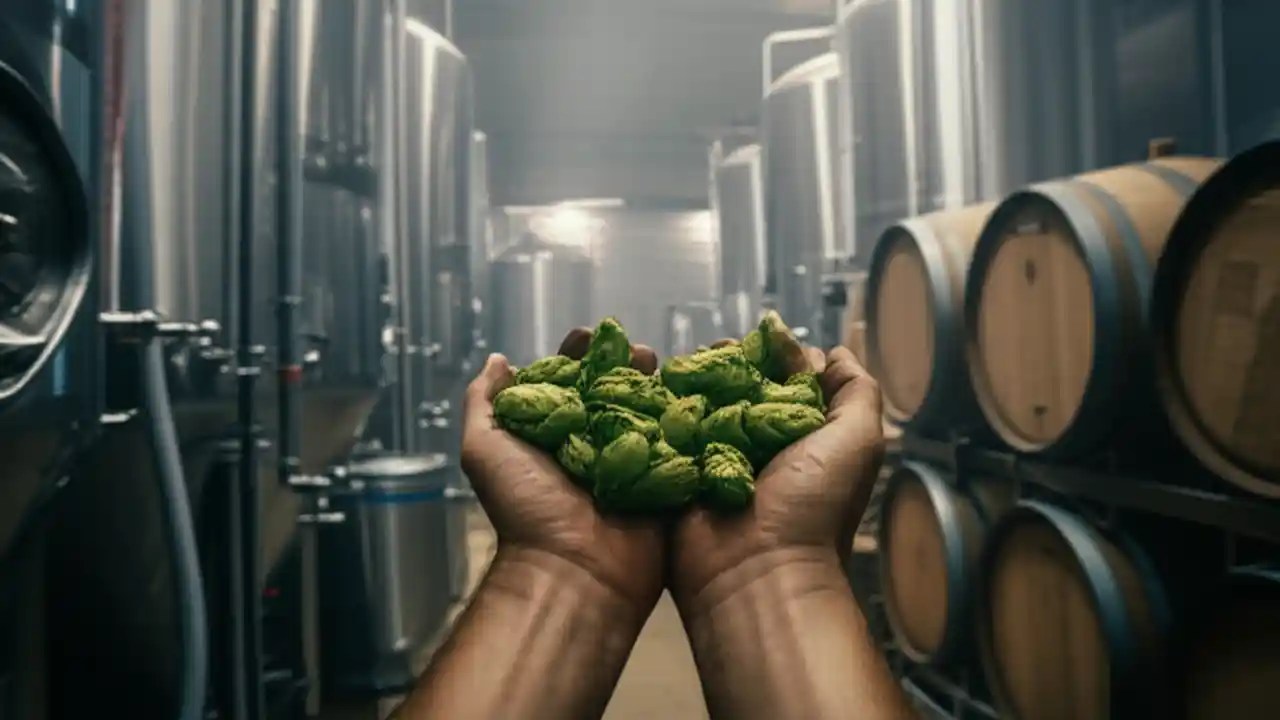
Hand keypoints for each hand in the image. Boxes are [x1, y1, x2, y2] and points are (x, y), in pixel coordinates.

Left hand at [460, 331, 664, 616]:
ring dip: (655, 385)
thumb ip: (483, 402)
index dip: (577, 356)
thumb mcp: (484, 449)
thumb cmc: (523, 508)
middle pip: (612, 392)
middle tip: (634, 348)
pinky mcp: (663, 482)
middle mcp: (591, 445)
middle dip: (623, 365)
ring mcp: (630, 464)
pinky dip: (685, 418)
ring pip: (647, 412)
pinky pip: (677, 444)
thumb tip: (499, 360)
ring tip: (660, 364)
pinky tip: (691, 392)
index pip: (566, 383)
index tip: (589, 334)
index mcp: (553, 435)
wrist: (571, 569)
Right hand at [669, 345, 884, 613]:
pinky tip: (663, 384)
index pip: (788, 379)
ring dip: (696, 379)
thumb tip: (834, 352)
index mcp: (802, 436)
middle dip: (730, 361)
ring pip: (703, 402)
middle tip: (718, 349)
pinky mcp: (679, 471)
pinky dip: (666, 406)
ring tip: (689, 364)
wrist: (757, 570)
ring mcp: (716, 458)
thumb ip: (855, 391)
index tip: (764, 333)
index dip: (778, 353)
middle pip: (741, 386)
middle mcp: (760, 444)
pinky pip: (669, 429)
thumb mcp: (858, 440)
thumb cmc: (814, 505)